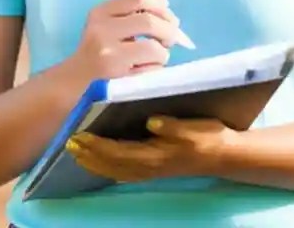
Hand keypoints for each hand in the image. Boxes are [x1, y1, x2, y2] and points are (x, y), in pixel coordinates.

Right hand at [61, 0, 183, 84]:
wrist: (75, 81)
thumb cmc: (96, 50)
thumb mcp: (109, 25)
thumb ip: (135, 12)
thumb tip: (164, 1)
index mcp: (101, 13)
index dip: (161, 7)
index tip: (169, 19)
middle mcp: (102, 30)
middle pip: (149, 22)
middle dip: (169, 31)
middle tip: (169, 40)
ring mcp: (109, 54)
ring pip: (154, 48)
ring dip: (163, 53)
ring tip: (156, 57)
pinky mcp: (117, 76)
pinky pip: (150, 69)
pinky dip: (155, 68)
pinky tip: (145, 69)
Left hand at [65, 116, 234, 181]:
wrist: (225, 156)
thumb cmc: (209, 138)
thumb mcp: (194, 129)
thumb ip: (173, 126)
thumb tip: (151, 121)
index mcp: (155, 154)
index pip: (119, 151)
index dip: (97, 145)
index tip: (79, 136)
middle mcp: (149, 166)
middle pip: (112, 163)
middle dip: (89, 155)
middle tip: (69, 144)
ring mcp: (151, 170)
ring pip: (116, 170)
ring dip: (95, 163)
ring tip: (77, 153)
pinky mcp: (154, 169)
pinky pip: (124, 172)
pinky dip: (108, 169)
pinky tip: (100, 164)